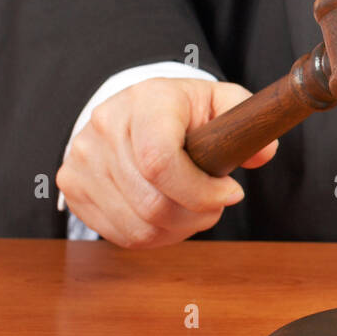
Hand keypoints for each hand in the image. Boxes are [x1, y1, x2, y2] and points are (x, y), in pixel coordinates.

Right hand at [56, 78, 277, 248]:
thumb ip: (246, 119)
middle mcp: (105, 126)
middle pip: (153, 203)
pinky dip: (154, 235)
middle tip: (215, 204)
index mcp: (146, 100)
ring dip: (178, 228)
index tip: (232, 192)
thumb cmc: (185, 111)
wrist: (134, 110)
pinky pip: (121, 234)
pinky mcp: (73, 186)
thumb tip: (263, 153)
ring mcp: (81, 158)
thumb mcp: (221, 102)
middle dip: (197, 214)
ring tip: (193, 208)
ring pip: (139, 226)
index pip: (160, 161)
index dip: (201, 190)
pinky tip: (168, 215)